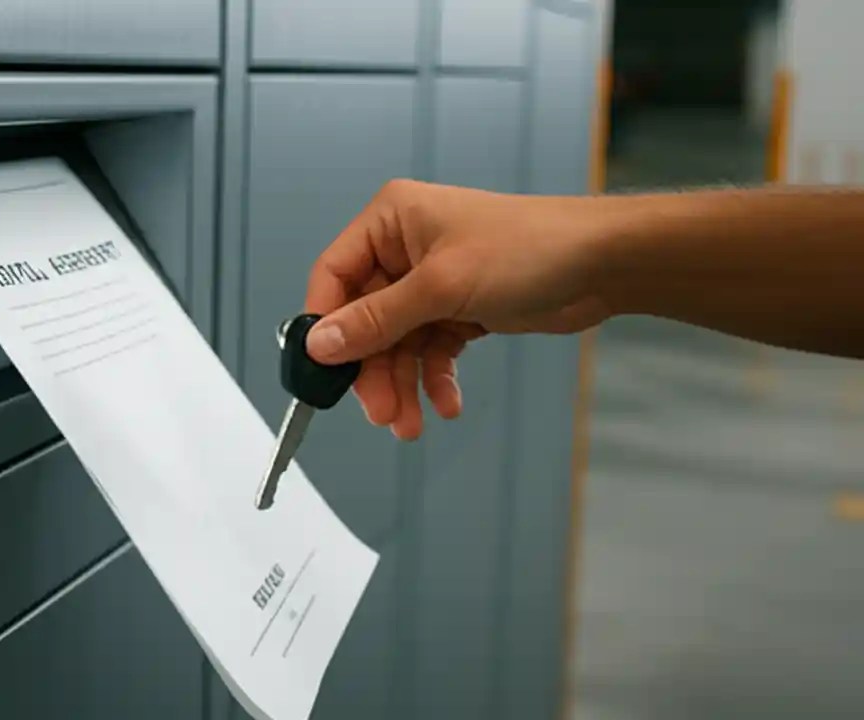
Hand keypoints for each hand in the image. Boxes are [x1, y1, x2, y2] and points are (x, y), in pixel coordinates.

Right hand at [304, 179, 609, 439]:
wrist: (602, 264)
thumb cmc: (530, 247)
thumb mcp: (440, 287)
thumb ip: (376, 319)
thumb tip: (321, 344)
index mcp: (391, 221)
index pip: (333, 275)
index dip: (325, 324)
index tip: (324, 369)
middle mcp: (405, 248)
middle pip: (364, 319)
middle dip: (372, 369)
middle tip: (381, 410)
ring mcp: (432, 281)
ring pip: (396, 343)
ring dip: (402, 385)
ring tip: (410, 422)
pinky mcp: (458, 308)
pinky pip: (430, 351)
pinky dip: (435, 379)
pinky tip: (446, 403)